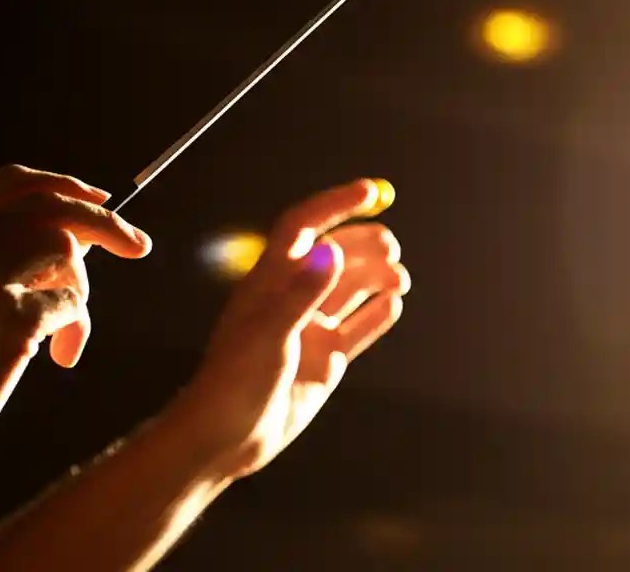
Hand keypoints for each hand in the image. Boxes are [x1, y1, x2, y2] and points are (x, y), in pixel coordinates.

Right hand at [0, 164, 151, 487]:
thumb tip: (83, 234)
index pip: (14, 182)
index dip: (66, 185)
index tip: (101, 198)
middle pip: (55, 207)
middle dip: (107, 223)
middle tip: (140, 245)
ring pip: (68, 250)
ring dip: (80, 292)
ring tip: (61, 337)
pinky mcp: (10, 318)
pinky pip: (74, 302)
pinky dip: (77, 327)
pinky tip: (56, 356)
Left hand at [173, 179, 408, 479]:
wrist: (229, 438)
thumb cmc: (235, 382)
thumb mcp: (268, 335)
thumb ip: (302, 293)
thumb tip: (332, 251)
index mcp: (270, 281)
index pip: (304, 226)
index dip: (335, 205)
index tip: (370, 192)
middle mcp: (292, 298)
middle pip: (334, 255)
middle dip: (365, 244)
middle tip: (391, 248)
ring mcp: (311, 328)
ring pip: (351, 289)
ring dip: (377, 277)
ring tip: (400, 279)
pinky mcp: (325, 358)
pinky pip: (358, 328)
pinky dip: (377, 314)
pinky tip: (394, 304)